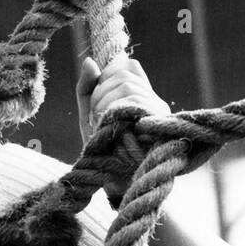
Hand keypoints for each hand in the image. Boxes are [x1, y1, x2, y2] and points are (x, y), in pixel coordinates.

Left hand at [76, 56, 171, 194]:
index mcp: (141, 96)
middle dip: (101, 93)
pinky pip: (133, 103)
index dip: (108, 75)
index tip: (96, 99)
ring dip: (104, 104)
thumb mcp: (89, 117)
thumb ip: (87, 90)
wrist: (115, 183)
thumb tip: (89, 61)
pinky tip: (109, 127)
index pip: (128, 67)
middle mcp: (154, 101)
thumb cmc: (102, 150)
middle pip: (124, 76)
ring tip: (101, 127)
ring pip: (127, 87)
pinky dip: (114, 112)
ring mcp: (157, 112)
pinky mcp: (157, 123)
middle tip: (95, 118)